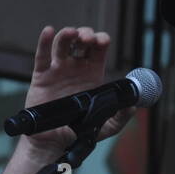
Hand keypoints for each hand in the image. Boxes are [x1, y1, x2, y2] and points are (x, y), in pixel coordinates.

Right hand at [22, 25, 136, 154]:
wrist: (55, 142)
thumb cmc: (78, 132)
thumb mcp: (105, 127)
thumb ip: (120, 117)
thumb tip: (133, 106)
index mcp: (92, 74)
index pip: (98, 49)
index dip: (101, 40)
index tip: (102, 42)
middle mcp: (76, 68)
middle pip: (81, 41)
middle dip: (86, 34)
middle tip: (88, 40)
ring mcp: (58, 70)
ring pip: (62, 44)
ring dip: (67, 34)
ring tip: (72, 34)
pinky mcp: (41, 76)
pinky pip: (42, 56)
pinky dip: (44, 41)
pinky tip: (49, 31)